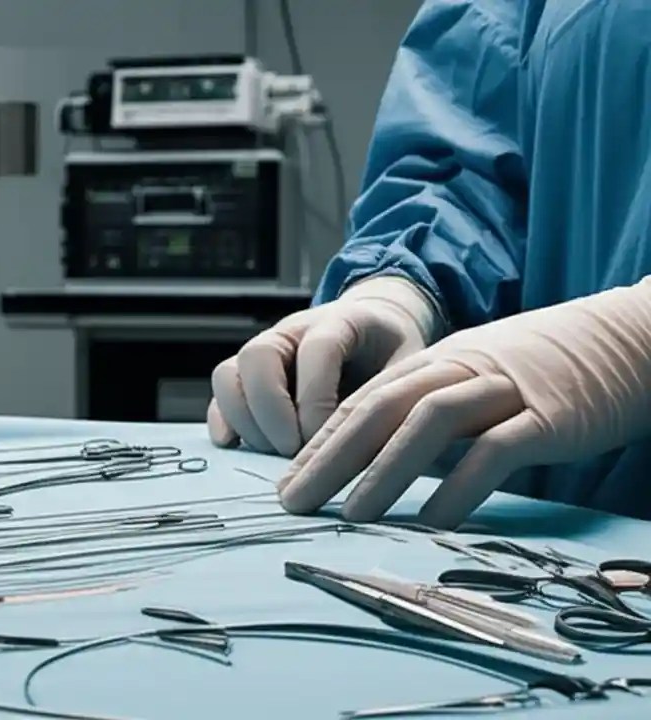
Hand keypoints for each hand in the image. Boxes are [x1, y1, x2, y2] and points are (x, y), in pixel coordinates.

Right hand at [207, 276, 441, 456]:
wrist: (375, 325)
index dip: (316, 397)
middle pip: (257, 357)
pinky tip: (240, 448)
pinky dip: (224, 421)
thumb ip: (396, 397)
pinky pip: (221, 392)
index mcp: (337, 321)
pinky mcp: (247, 373)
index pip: (316, 350)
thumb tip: (387, 452)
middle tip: (292, 451)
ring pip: (228, 374)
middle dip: (271, 411)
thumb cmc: (393, 350)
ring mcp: (263, 350)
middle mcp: (290, 331)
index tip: (324, 439)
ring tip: (273, 453)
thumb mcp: (410, 364)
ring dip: (244, 419)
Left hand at [277, 279, 650, 529]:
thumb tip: (382, 467)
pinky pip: (496, 450)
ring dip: (383, 470)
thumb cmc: (546, 369)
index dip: (320, 442)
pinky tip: (432, 520)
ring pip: (428, 423)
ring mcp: (503, 390)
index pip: (364, 402)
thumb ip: (432, 417)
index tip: (287, 482)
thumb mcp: (476, 381)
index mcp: (436, 363)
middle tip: (293, 501)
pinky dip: (460, 485)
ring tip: (350, 514)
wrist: (630, 337)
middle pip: (379, 410)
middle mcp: (459, 370)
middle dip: (329, 457)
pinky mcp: (548, 416)